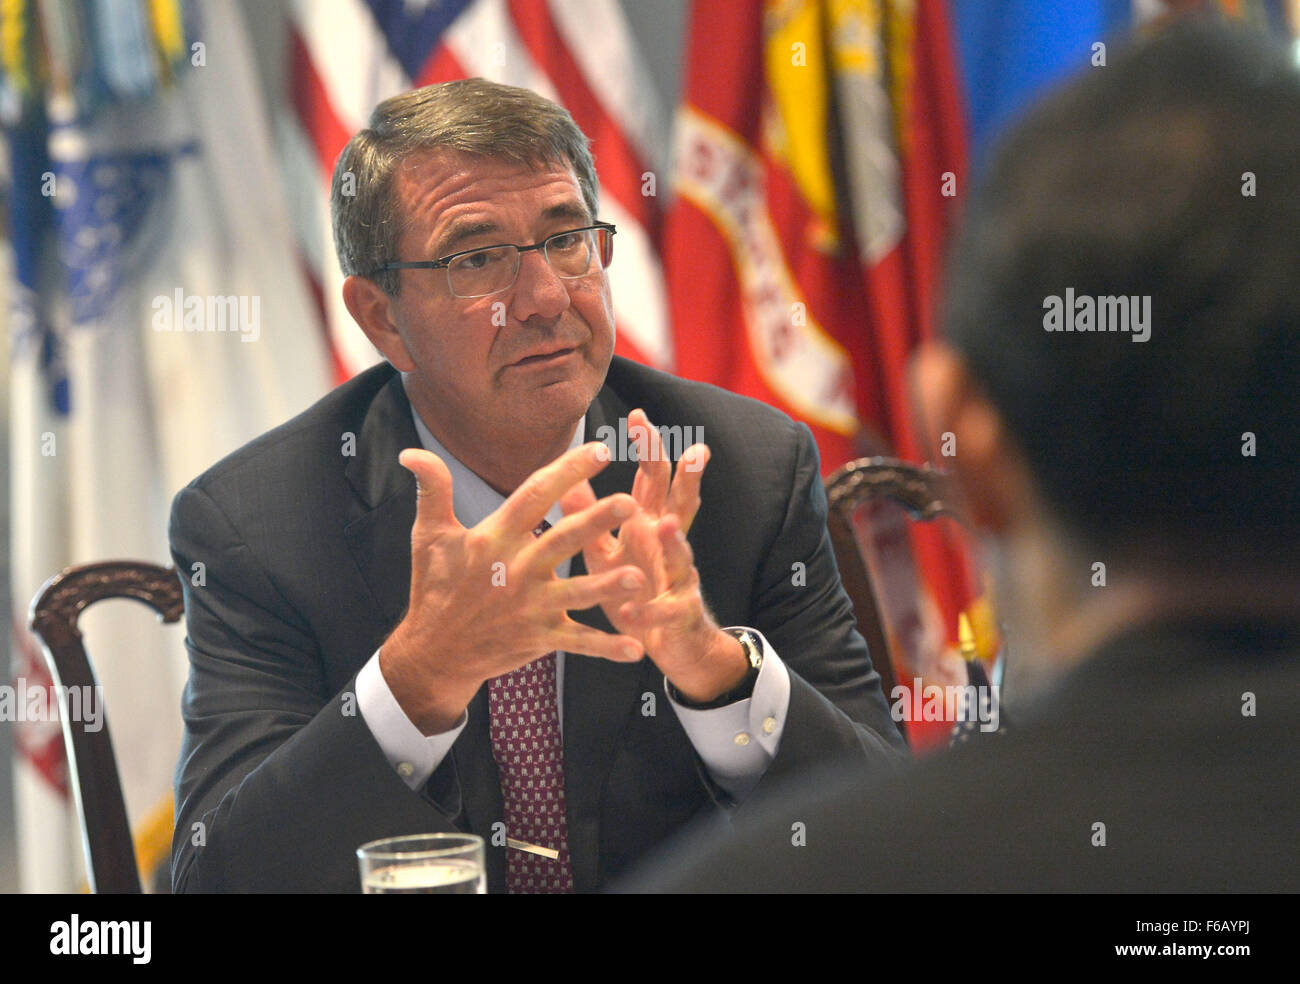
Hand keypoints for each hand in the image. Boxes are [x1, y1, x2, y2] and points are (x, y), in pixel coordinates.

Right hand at [382, 441, 647, 733]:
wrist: (433, 652)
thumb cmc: (435, 587)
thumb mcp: (429, 536)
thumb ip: (432, 489)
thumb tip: (411, 452)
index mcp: (496, 538)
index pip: (535, 496)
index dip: (567, 471)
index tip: (600, 449)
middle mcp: (517, 570)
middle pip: (563, 540)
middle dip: (595, 522)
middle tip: (630, 503)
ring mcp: (531, 607)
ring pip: (577, 593)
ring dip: (608, 587)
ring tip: (638, 577)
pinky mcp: (540, 638)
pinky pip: (578, 643)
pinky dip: (606, 647)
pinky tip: (636, 650)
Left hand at [561, 410, 748, 701]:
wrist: (669, 642)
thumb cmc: (634, 589)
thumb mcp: (606, 551)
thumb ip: (591, 517)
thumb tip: (568, 479)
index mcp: (648, 525)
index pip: (650, 479)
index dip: (647, 448)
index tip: (638, 416)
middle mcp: (668, 546)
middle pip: (680, 504)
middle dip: (685, 478)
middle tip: (690, 450)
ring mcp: (678, 579)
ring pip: (681, 557)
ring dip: (675, 542)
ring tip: (666, 526)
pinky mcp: (678, 615)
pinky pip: (664, 612)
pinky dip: (648, 612)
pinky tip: (633, 612)